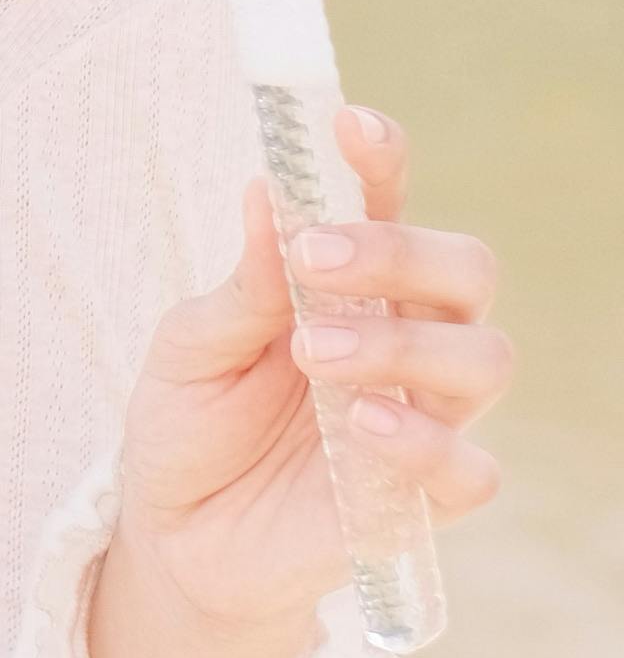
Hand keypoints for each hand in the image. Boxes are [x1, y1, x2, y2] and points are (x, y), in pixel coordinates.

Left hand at [114, 105, 511, 638]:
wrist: (174, 534)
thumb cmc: (188, 422)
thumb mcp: (190, 347)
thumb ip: (242, 285)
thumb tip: (267, 191)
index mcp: (347, 282)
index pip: (388, 202)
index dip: (381, 158)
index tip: (347, 123)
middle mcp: (400, 337)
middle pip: (465, 271)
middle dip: (401, 252)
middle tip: (315, 260)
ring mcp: (419, 416)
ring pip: (483, 358)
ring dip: (403, 344)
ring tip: (316, 354)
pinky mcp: (419, 499)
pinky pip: (472, 470)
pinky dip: (427, 444)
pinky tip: (361, 429)